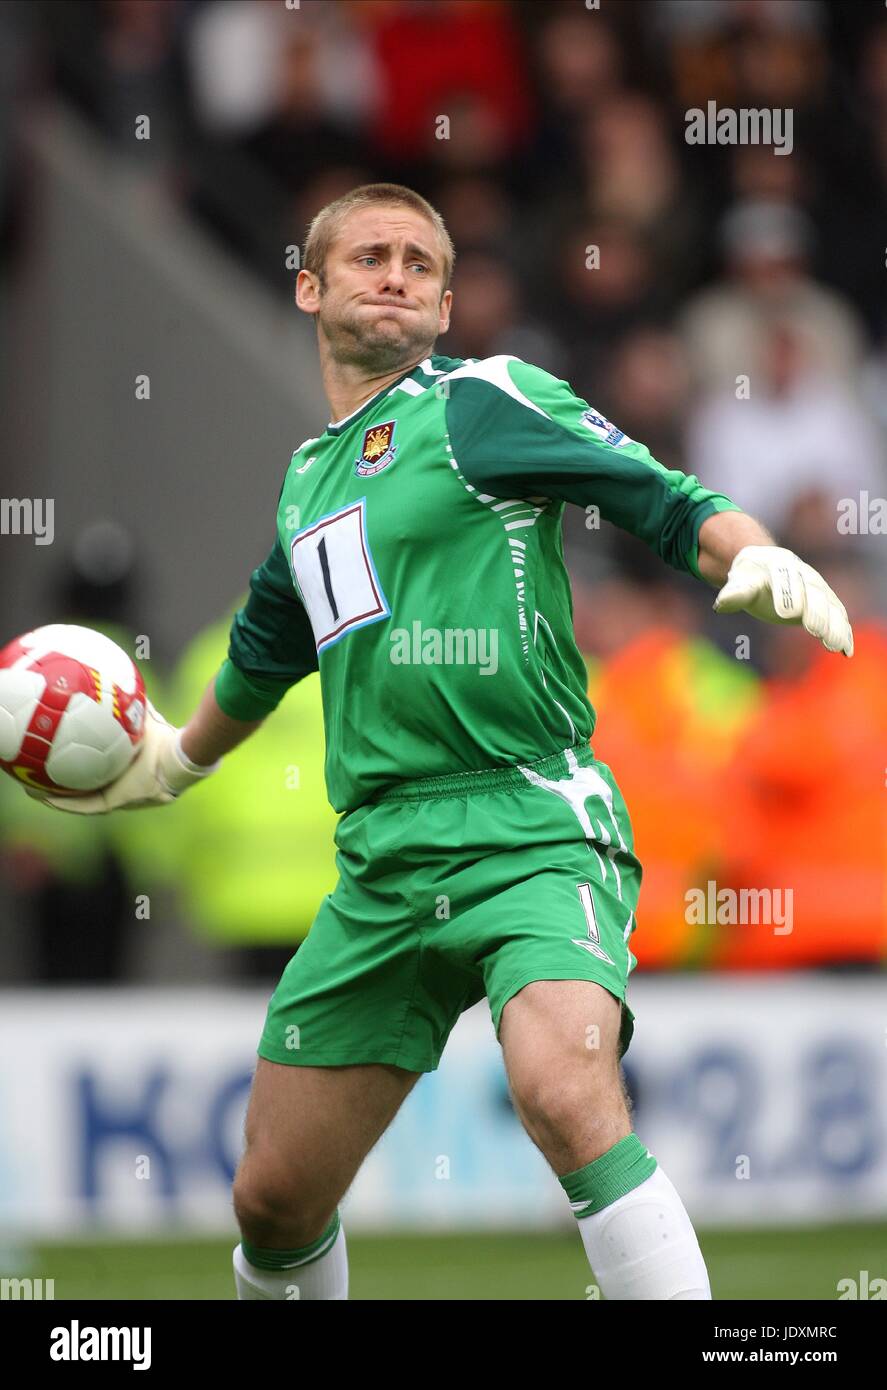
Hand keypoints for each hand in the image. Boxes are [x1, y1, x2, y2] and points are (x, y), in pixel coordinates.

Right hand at [24, 700, 220, 813]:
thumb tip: (117, 679)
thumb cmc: (166, 735)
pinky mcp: (118, 803)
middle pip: (89, 787)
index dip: (84, 767)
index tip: (67, 759)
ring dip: (60, 797)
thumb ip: (131, 703)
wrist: (177, 755)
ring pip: (83, 801)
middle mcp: (125, 786)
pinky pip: (86, 806)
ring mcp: (121, 797)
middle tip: (44, 777)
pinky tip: (46, 796)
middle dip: (67, 785)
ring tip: (36, 790)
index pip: (102, 770)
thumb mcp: (143, 716)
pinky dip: (66, 802)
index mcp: (130, 769)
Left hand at [713, 545, 852, 655]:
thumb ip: (735, 592)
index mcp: (781, 567)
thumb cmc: (750, 576)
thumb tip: (721, 603)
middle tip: (817, 632)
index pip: (787, 582)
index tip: (790, 615)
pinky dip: (843, 632)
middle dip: (816, 612)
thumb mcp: (740, 581)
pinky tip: (846, 652)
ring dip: (835, 626)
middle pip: (814, 594)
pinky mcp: (826, 602)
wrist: (767, 564)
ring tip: (835, 647)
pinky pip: (838, 616)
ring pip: (830, 606)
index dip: (789, 597)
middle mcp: (804, 576)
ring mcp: (818, 588)